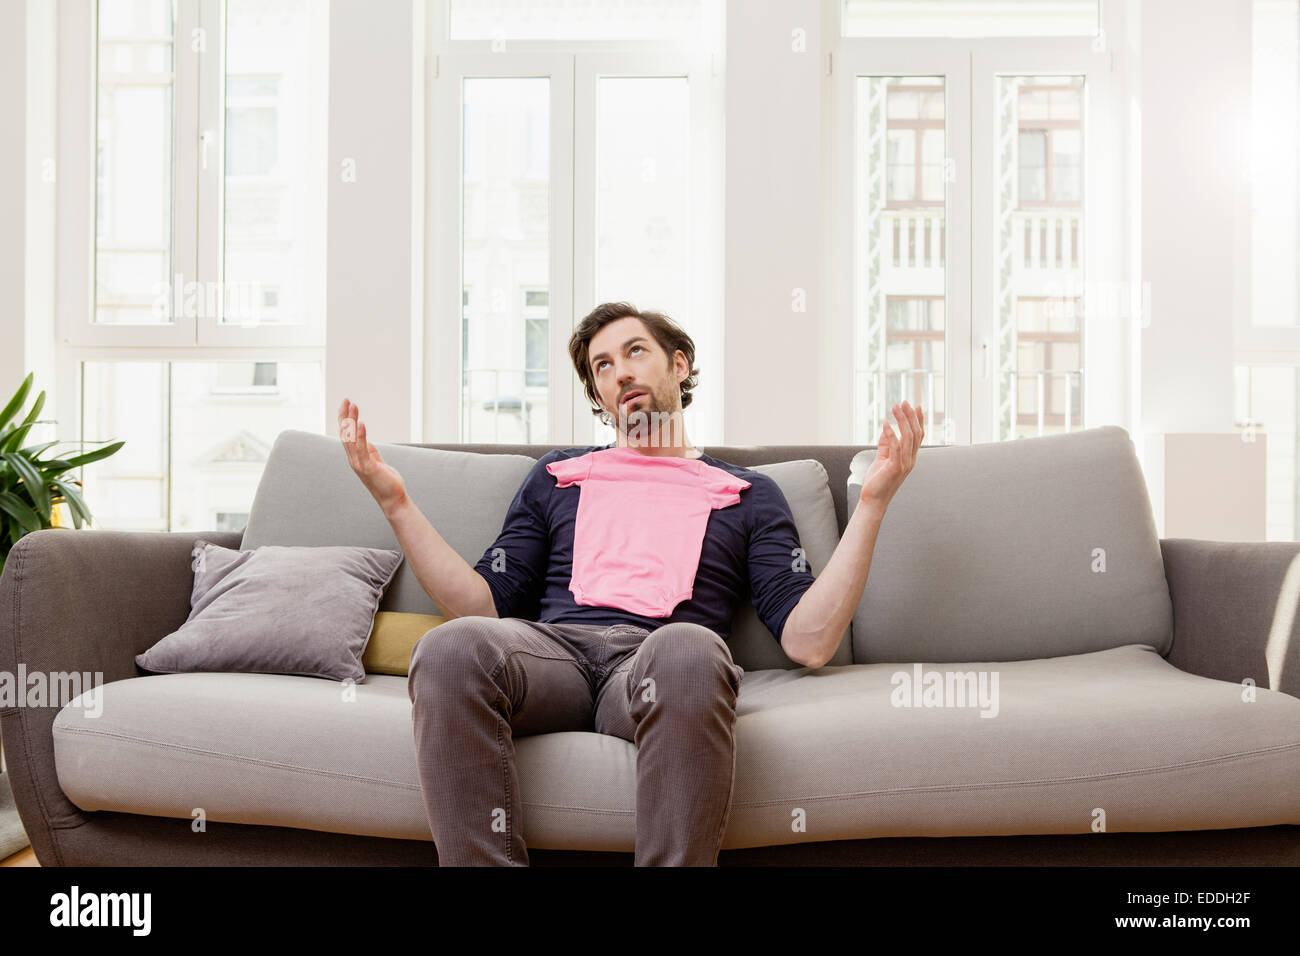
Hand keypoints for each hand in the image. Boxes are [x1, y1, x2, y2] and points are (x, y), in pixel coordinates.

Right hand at [337, 397, 407, 513]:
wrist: (393, 499)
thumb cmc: (386, 482)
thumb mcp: (377, 462)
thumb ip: (370, 452)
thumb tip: (366, 442)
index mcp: (356, 457)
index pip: (347, 435)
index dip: (346, 420)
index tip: (348, 404)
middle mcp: (354, 460)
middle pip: (345, 434)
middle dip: (345, 416)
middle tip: (346, 400)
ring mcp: (359, 464)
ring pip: (351, 439)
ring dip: (351, 422)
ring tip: (353, 406)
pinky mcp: (368, 468)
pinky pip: (362, 449)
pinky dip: (360, 436)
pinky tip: (361, 423)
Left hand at [860, 400, 923, 513]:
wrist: (873, 500)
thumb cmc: (877, 480)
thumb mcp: (882, 458)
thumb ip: (886, 444)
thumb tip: (887, 428)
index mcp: (909, 457)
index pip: (918, 436)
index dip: (918, 421)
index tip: (916, 406)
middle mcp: (911, 460)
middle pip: (915, 434)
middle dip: (910, 416)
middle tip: (904, 402)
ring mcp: (904, 464)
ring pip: (908, 438)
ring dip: (902, 421)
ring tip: (895, 408)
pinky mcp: (895, 468)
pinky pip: (896, 448)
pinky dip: (891, 435)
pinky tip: (885, 425)